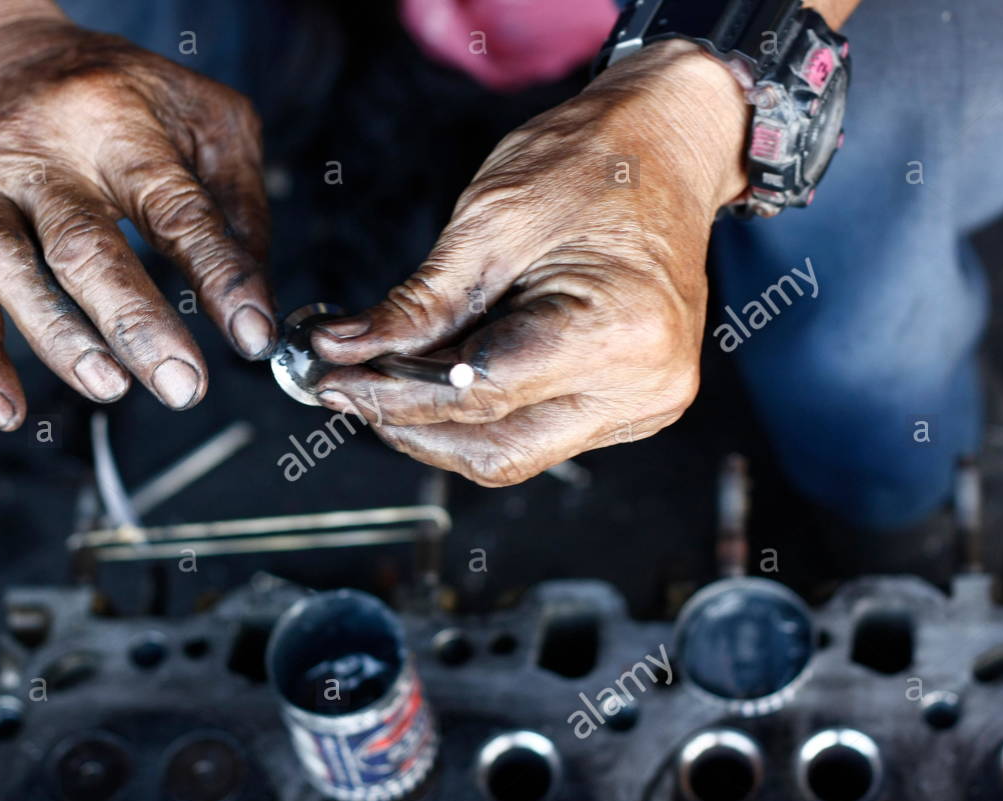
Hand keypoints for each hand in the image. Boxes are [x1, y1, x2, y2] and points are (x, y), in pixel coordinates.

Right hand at [0, 18, 274, 428]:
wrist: (2, 60)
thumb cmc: (122, 100)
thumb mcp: (203, 119)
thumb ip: (237, 203)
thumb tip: (254, 300)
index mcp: (118, 122)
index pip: (174, 209)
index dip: (218, 276)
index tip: (252, 335)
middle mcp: (42, 154)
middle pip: (84, 247)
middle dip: (136, 324)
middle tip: (183, 384)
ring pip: (15, 274)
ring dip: (64, 343)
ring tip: (114, 387)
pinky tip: (8, 410)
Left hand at [311, 41, 748, 485]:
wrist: (668, 147)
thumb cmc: (592, 164)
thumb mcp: (489, 224)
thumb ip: (418, 305)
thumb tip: (345, 351)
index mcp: (618, 333)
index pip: (479, 395)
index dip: (395, 396)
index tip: (333, 382)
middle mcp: (644, 385)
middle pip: (499, 450)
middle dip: (414, 425)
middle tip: (353, 388)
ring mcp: (647, 402)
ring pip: (517, 452)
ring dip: (446, 423)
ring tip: (397, 375)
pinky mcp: (635, 405)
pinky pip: (544, 433)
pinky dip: (488, 412)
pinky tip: (455, 370)